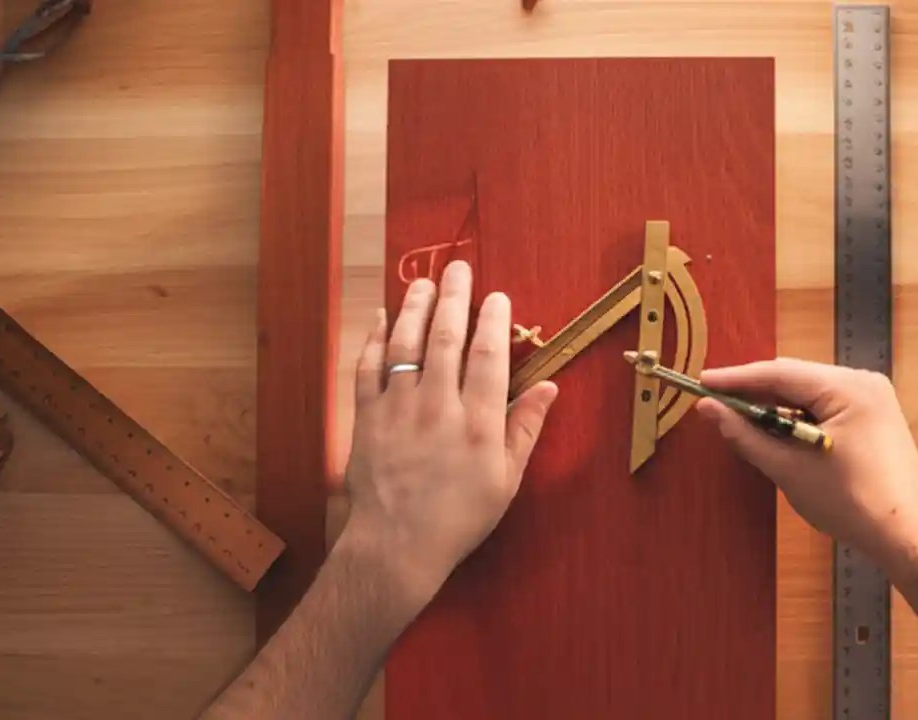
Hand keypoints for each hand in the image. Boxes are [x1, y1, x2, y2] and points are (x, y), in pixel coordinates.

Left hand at [339, 261, 557, 617]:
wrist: (396, 546)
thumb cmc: (460, 518)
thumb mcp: (506, 480)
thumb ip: (525, 428)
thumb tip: (550, 386)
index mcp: (479, 423)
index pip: (488, 356)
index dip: (493, 320)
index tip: (496, 295)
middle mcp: (438, 407)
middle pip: (446, 338)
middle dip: (454, 299)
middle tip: (459, 268)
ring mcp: (398, 409)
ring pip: (407, 345)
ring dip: (415, 308)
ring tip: (424, 282)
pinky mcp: (367, 418)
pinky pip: (369, 369)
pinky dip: (375, 340)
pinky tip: (382, 320)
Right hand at [696, 359, 917, 566]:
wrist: (908, 536)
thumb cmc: (852, 503)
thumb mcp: (789, 469)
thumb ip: (746, 435)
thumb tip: (710, 410)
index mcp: (848, 387)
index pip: (779, 373)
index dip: (736, 378)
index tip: (701, 382)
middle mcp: (863, 382)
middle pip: (795, 378)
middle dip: (754, 392)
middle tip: (714, 403)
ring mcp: (872, 400)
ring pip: (809, 393)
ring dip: (775, 406)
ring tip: (739, 420)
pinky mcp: (874, 418)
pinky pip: (825, 407)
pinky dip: (798, 418)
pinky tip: (776, 433)